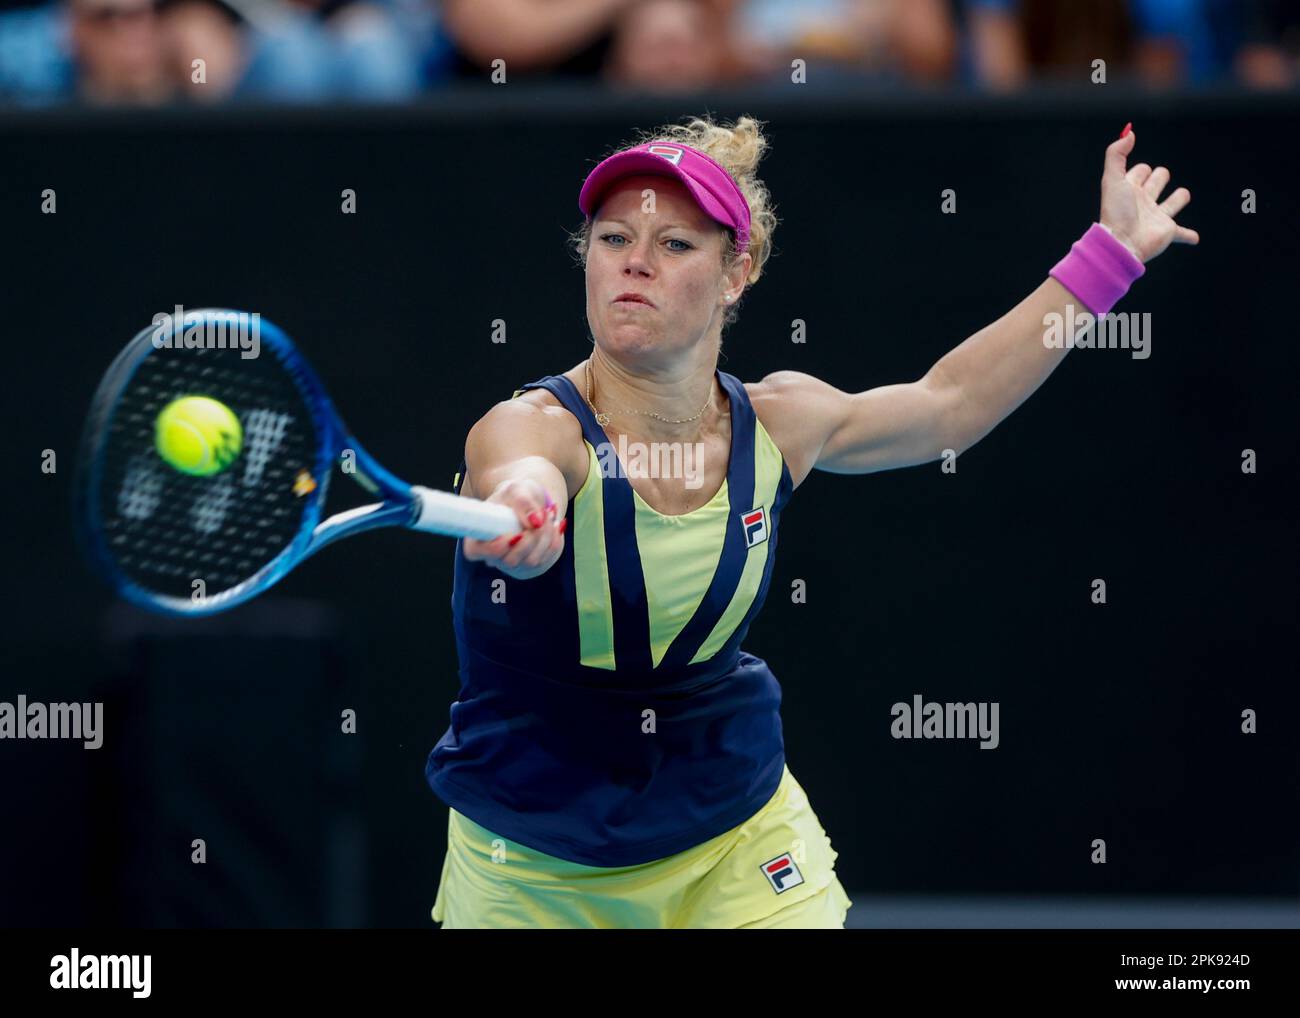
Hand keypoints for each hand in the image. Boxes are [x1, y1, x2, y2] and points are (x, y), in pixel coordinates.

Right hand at [461, 477, 564, 578]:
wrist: (530, 502)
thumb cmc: (516, 495)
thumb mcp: (517, 489)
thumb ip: (523, 501)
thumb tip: (536, 521)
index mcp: (478, 535)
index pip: (476, 551)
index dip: (494, 548)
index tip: (515, 534)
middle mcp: (492, 556)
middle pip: (510, 560)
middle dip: (531, 537)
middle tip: (543, 514)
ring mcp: (512, 565)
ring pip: (531, 562)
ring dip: (546, 536)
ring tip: (548, 514)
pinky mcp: (531, 566)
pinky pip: (547, 559)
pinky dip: (554, 539)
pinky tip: (553, 525)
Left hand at [1099, 126, 1199, 263]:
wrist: (1122, 243)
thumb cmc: (1116, 212)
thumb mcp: (1112, 179)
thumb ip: (1116, 154)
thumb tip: (1129, 132)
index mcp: (1131, 190)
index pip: (1141, 171)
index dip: (1141, 170)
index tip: (1138, 174)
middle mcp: (1144, 202)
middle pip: (1158, 182)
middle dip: (1159, 177)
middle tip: (1158, 178)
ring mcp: (1157, 217)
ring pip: (1172, 204)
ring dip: (1177, 200)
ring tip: (1179, 198)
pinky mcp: (1168, 232)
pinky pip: (1182, 234)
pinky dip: (1188, 236)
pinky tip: (1194, 238)